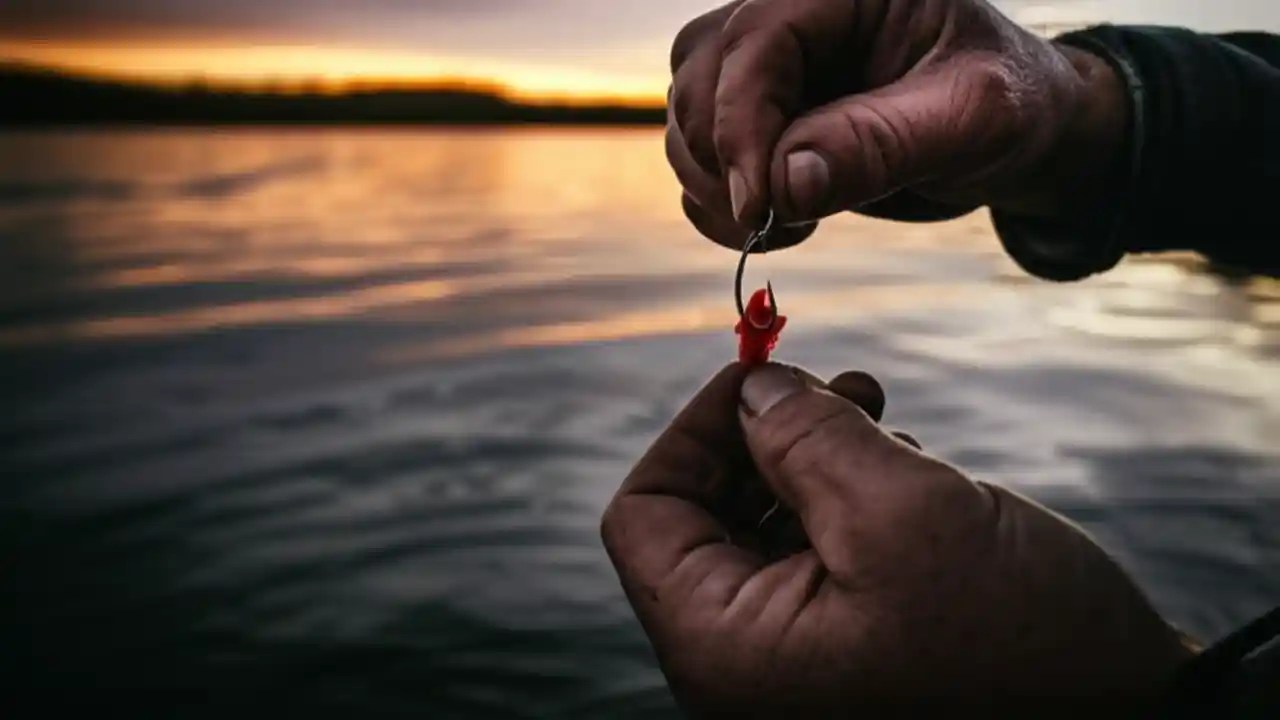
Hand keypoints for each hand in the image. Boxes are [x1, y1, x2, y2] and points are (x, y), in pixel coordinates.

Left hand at [601, 364, 1192, 714]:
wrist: (1133, 718)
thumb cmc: (1024, 647)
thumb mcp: (908, 518)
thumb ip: (808, 440)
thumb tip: (754, 389)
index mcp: (726, 649)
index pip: (645, 517)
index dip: (692, 430)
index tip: (759, 377)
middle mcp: (746, 665)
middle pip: (702, 516)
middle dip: (762, 437)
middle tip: (832, 389)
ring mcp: (798, 662)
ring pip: (762, 527)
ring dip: (810, 459)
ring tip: (877, 422)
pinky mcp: (849, 648)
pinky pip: (813, 554)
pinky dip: (846, 497)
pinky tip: (901, 473)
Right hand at [666, 0, 1128, 248]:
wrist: (1017, 132)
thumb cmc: (1010, 107)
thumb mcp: (972, 120)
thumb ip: (882, 144)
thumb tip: (785, 183)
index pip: (753, 44)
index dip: (740, 127)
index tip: (759, 208)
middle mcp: (792, 15)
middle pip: (699, 80)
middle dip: (723, 162)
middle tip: (778, 223)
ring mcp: (767, 66)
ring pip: (686, 120)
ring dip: (716, 189)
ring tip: (790, 225)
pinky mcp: (759, 115)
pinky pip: (698, 157)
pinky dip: (717, 205)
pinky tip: (777, 224)